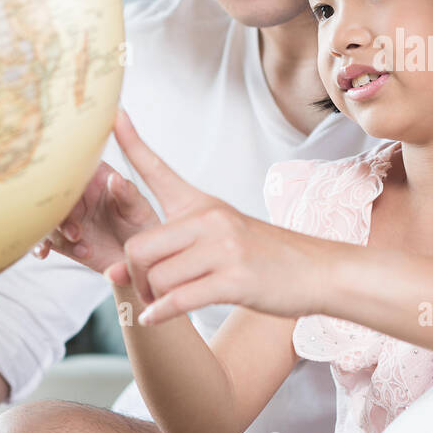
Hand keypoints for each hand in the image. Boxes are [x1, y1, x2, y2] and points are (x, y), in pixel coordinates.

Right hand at [31, 158, 158, 274]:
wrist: (139, 260)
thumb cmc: (143, 226)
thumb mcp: (139, 209)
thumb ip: (127, 194)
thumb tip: (115, 178)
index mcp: (97, 177)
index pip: (75, 166)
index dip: (63, 170)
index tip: (60, 181)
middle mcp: (79, 194)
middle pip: (55, 192)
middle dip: (58, 207)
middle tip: (75, 227)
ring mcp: (69, 216)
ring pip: (47, 216)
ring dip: (55, 229)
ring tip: (78, 242)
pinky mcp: (62, 239)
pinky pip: (44, 239)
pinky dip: (41, 245)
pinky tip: (44, 252)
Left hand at [109, 108, 332, 325]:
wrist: (318, 271)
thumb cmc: (266, 256)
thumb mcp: (224, 235)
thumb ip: (175, 247)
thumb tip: (115, 269)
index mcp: (203, 204)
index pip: (158, 169)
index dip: (131, 143)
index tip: (114, 115)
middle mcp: (211, 220)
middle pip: (139, 246)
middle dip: (135, 275)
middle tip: (148, 290)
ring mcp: (224, 249)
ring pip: (157, 277)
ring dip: (152, 299)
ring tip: (164, 304)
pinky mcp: (235, 280)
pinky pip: (179, 298)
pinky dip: (161, 313)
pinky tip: (155, 318)